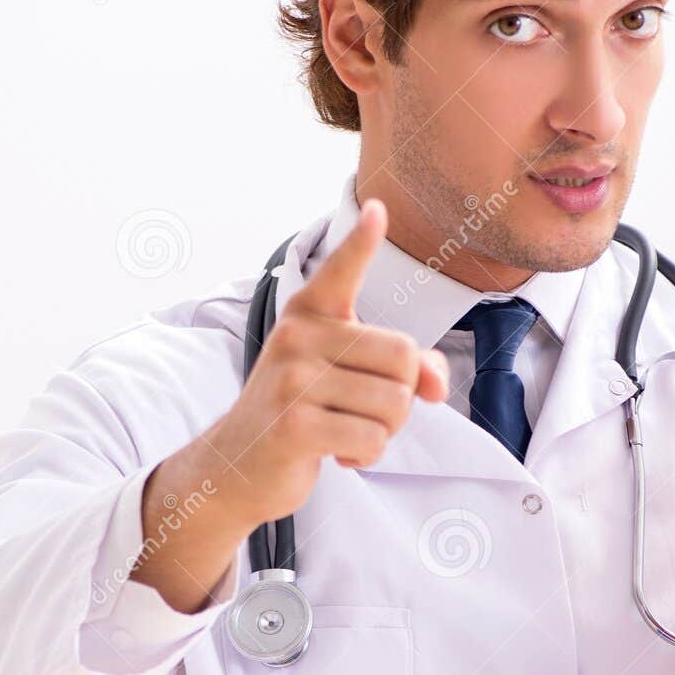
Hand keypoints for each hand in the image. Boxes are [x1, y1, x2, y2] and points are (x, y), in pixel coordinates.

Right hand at [207, 198, 450, 526]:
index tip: (376, 208)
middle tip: (363, 411)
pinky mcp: (293, 426)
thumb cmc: (303, 412)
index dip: (361, 241)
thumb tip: (437, 384)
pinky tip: (335, 453)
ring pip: (394, 404)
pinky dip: (366, 456)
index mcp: (309, 315)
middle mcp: (298, 337)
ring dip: (384, 431)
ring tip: (345, 430)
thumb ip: (403, 369)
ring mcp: (292, 380)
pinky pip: (372, 439)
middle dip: (401, 397)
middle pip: (403, 357)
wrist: (236, 466)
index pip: (341, 270)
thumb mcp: (347, 378)